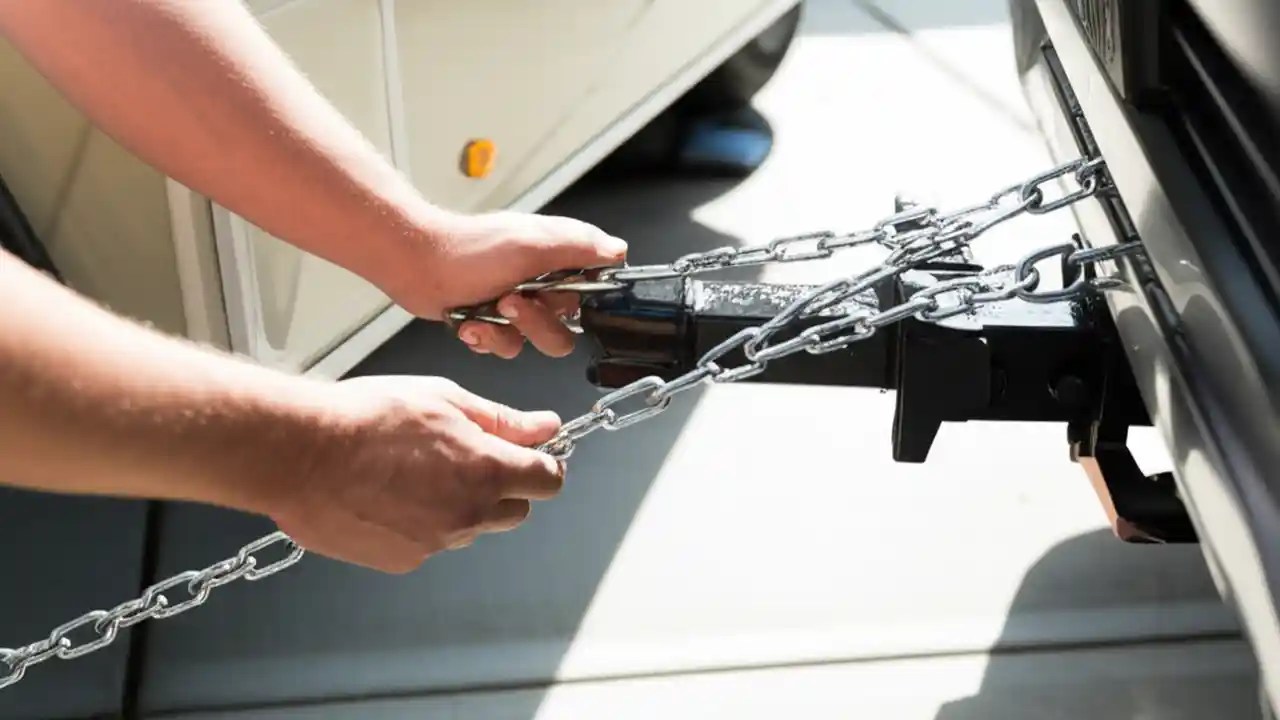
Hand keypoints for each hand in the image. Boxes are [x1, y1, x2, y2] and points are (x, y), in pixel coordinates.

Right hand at [267, 376, 564, 573]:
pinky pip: (431, 543)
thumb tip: (547, 426)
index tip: (526, 454)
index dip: (541, 464)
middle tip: (464, 457)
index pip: (548, 481)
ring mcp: (436, 543)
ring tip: (413, 471)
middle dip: (502, 487)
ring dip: (459, 505)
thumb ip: (503, 420)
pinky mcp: (404, 561)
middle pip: (516, 510)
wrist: (301, 454)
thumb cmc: (367, 417)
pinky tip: (389, 494)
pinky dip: (421, 523)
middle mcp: (468, 515)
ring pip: (470, 527)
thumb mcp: (444, 400)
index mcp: (486, 471)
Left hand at [384, 210, 626, 358]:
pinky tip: (468, 321)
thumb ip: (579, 247)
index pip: (594, 287)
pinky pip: (504, 347)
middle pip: (566, 327)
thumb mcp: (533, 243)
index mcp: (556, 259)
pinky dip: (485, 337)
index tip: (561, 297)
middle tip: (512, 302)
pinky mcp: (491, 322)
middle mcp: (539, 282)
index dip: (584, 301)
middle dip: (538, 323)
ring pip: (533, 343)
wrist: (416, 264)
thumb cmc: (468, 248)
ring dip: (508, 332)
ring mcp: (515, 304)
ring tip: (486, 310)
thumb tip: (619, 251)